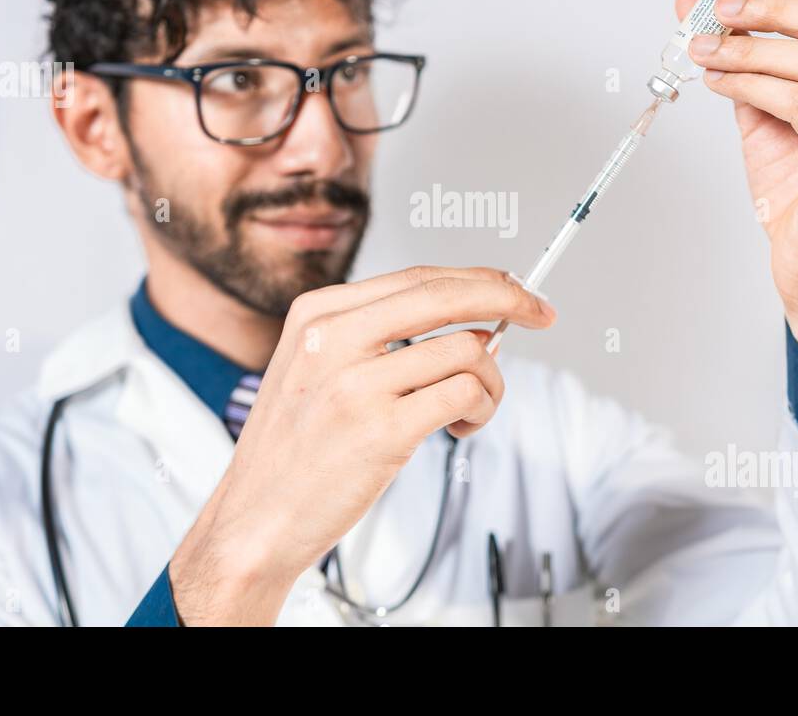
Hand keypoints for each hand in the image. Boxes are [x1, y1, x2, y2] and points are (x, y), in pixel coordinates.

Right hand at [169, 265, 555, 624]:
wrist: (254, 518)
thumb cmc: (295, 448)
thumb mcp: (314, 367)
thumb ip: (378, 336)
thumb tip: (470, 320)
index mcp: (318, 314)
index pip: (419, 278)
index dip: (480, 279)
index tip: (517, 289)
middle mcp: (333, 339)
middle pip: (448, 295)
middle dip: (510, 299)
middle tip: (543, 314)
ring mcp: (356, 385)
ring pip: (467, 350)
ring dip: (492, 381)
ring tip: (473, 408)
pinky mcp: (381, 431)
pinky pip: (465, 394)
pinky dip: (480, 409)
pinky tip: (460, 428)